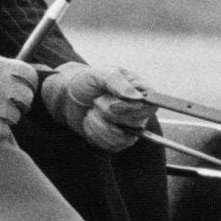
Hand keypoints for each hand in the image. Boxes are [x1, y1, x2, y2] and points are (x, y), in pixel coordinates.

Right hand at [0, 56, 38, 142]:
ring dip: (6, 120)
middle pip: (27, 98)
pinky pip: (4, 132)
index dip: (29, 86)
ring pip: (16, 117)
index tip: (24, 91)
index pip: (30, 75)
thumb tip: (26, 78)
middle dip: (20, 105)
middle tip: (8, 107)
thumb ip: (3, 69)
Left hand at [41, 63, 155, 152]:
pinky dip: (96, 135)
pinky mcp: (117, 140)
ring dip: (99, 125)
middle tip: (96, 101)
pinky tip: (90, 122)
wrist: (70, 98)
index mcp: (140, 91)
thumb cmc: (87, 82)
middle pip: (135, 123)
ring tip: (91, 112)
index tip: (113, 106)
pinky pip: (112, 146)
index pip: (151, 106)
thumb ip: (117, 82)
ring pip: (122, 137)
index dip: (133, 110)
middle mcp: (138, 110)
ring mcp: (129, 127)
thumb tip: (137, 98)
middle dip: (108, 114)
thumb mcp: (99, 74)